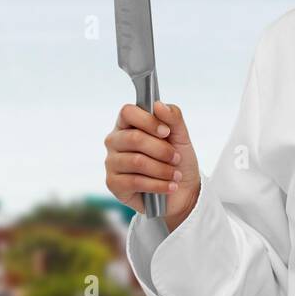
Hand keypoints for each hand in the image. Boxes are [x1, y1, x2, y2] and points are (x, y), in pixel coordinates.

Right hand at [104, 100, 201, 231]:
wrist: (183, 191)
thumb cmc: (177, 160)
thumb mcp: (181, 136)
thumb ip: (173, 117)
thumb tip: (158, 105)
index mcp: (128, 125)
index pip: (128, 112)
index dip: (148, 121)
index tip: (166, 132)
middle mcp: (115, 141)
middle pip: (134, 138)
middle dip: (161, 150)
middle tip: (176, 158)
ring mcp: (112, 162)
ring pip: (136, 161)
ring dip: (162, 169)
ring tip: (175, 175)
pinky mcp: (113, 184)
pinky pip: (135, 182)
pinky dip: (158, 185)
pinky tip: (169, 186)